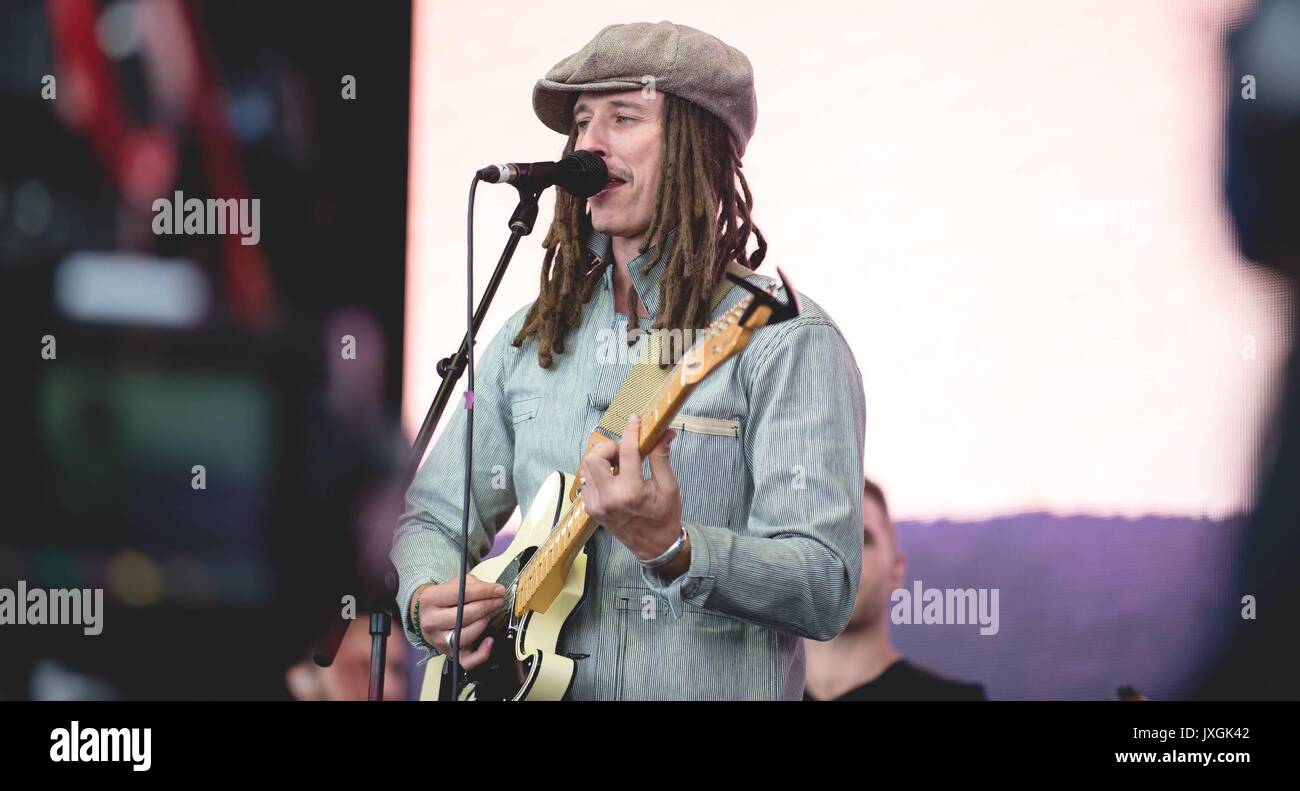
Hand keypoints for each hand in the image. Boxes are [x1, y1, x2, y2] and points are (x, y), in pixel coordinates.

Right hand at [412, 574, 505, 669]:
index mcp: (430, 600)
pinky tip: (489, 641)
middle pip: (464, 615)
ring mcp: (439, 639)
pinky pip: (467, 660)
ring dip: (483, 623)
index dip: (483, 592)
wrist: (427, 614)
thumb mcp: (454, 584)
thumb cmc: (443, 599)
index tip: (498, 590)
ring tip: (490, 614)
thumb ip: (473, 585)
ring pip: (466, 635)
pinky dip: (482, 653)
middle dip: (486, 606)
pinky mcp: (449, 653)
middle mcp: (431, 621)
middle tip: (498, 601)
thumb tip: (494, 590)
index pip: (460, 594)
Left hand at [580, 414, 687, 571]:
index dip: (631, 431)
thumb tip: (663, 433)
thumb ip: (661, 457)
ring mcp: (596, 505)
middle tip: (624, 451)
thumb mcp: (669, 486)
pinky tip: (614, 477)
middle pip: (594, 457)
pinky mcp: (591, 509)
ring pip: (587, 467)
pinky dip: (599, 472)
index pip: (627, 451)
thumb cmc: (664, 517)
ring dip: (602, 459)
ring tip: (620, 465)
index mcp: (631, 492)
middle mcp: (609, 499)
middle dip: (609, 447)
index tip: (634, 421)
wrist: (654, 546)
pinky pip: (588, 480)